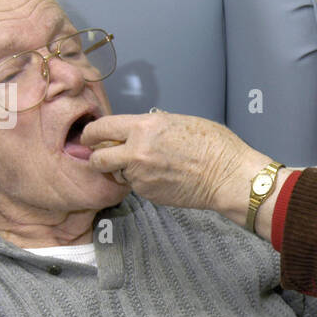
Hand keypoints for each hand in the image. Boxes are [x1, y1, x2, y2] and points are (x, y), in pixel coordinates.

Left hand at [81, 112, 269, 212]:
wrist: (227, 176)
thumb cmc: (212, 145)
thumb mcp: (178, 122)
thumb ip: (151, 126)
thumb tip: (136, 129)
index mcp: (143, 127)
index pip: (100, 129)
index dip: (90, 134)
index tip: (89, 137)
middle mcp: (136, 151)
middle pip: (98, 158)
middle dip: (98, 158)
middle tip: (103, 157)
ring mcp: (141, 176)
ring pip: (118, 174)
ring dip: (123, 171)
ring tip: (148, 166)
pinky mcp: (149, 194)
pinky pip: (136, 186)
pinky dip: (143, 182)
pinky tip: (162, 177)